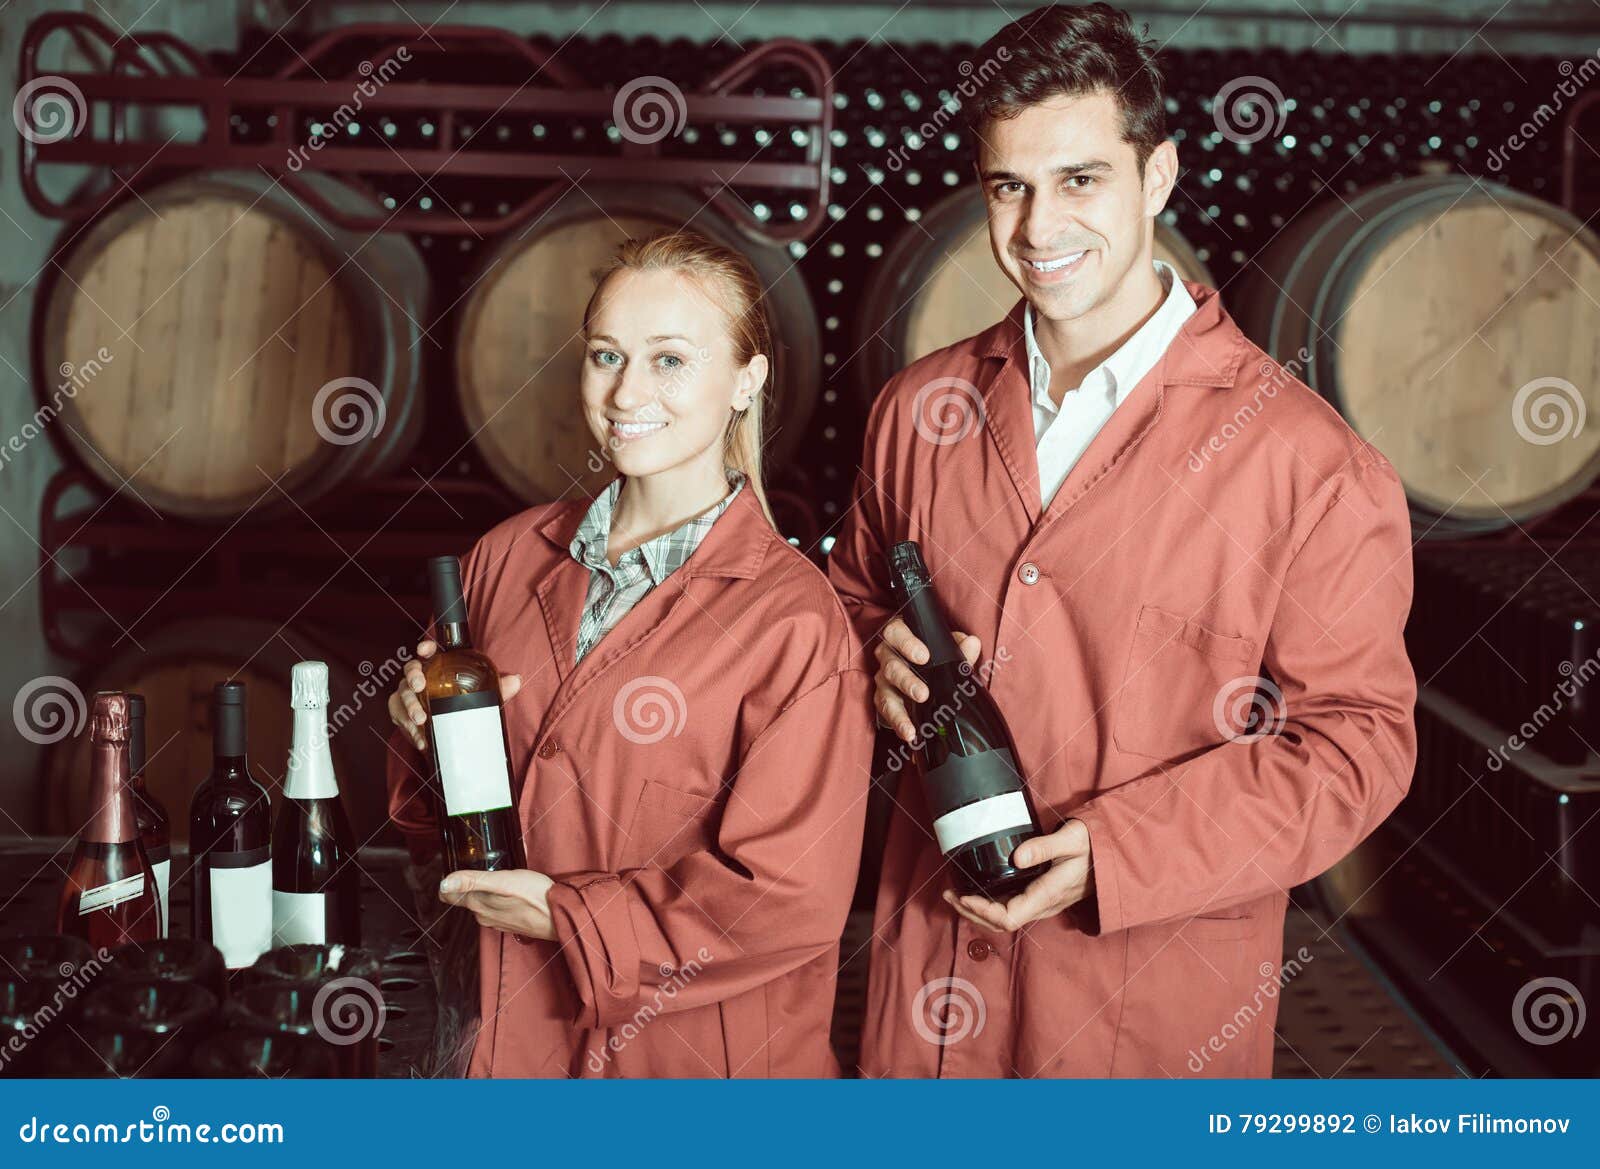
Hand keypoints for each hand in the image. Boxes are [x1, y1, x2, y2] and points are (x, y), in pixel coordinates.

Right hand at [387, 637, 522, 750]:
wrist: (446, 731)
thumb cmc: (461, 705)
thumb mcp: (482, 696)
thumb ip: (497, 688)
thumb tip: (516, 680)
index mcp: (438, 668)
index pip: (430, 652)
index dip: (426, 647)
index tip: (424, 650)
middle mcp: (420, 678)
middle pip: (411, 670)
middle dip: (413, 677)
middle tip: (420, 687)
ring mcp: (408, 695)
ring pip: (402, 695)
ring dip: (410, 707)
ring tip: (421, 721)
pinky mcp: (401, 714)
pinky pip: (399, 717)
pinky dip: (409, 730)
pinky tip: (421, 739)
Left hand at [437, 868, 555, 940]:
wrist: (559, 916)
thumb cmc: (534, 896)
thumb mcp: (502, 881)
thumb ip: (472, 881)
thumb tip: (444, 883)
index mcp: (477, 904)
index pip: (448, 895)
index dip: (449, 880)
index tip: (459, 866)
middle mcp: (482, 915)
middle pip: (464, 897)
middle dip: (468, 883)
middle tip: (481, 866)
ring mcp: (496, 921)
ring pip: (481, 902)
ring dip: (485, 890)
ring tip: (498, 876)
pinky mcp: (509, 922)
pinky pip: (495, 908)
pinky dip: (498, 898)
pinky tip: (510, 890)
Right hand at [873, 617, 980, 742]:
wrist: (920, 678)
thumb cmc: (931, 658)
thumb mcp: (946, 651)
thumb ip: (959, 648)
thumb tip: (972, 642)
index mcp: (900, 636)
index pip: (895, 632)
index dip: (906, 643)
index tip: (923, 656)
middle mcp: (887, 656)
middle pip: (890, 666)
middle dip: (906, 681)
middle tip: (922, 694)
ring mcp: (883, 679)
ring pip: (885, 692)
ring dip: (899, 711)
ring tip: (911, 726)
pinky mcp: (883, 699)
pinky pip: (886, 712)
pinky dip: (898, 724)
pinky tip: (909, 734)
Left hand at [942, 819, 1092, 932]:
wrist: (1114, 854)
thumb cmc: (1092, 845)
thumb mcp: (1071, 839)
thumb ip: (1044, 848)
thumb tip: (1016, 858)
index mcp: (1047, 895)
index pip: (1008, 917)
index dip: (982, 911)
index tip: (963, 895)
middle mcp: (1043, 904)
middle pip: (1001, 923)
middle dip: (972, 913)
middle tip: (949, 894)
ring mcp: (1043, 903)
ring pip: (1005, 917)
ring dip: (978, 910)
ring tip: (956, 894)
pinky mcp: (1042, 897)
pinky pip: (1012, 908)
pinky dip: (990, 903)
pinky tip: (979, 890)